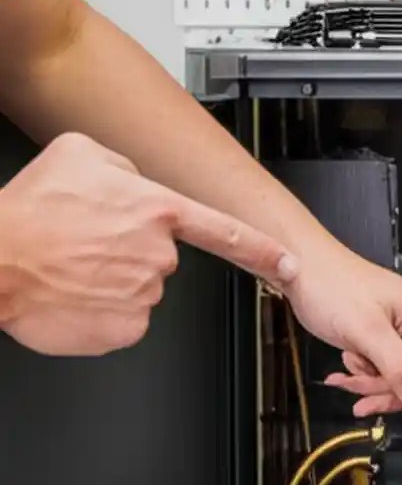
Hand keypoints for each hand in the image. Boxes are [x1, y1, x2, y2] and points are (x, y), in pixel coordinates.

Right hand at [0, 133, 296, 354]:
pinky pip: (123, 320)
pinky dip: (101, 311)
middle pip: (162, 258)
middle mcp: (157, 255)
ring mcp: (143, 296)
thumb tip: (137, 180)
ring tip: (73, 265)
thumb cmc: (29, 209)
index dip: (263, 250)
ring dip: (113, 281)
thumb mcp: (80, 154)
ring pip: (141, 289)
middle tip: (88, 242)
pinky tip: (73, 293)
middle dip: (132, 252)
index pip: (226, 232)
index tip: (289, 264)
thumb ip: (126, 166)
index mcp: (156, 211)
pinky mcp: (123, 330)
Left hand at [284, 248, 401, 416]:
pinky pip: (383, 372)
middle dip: (397, 389)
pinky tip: (345, 370)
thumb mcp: (366, 331)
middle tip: (367, 389)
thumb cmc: (335, 283)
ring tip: (350, 372)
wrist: (303, 270)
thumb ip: (397, 367)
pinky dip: (362, 376)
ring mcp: (400, 335)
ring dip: (374, 383)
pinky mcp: (380, 341)